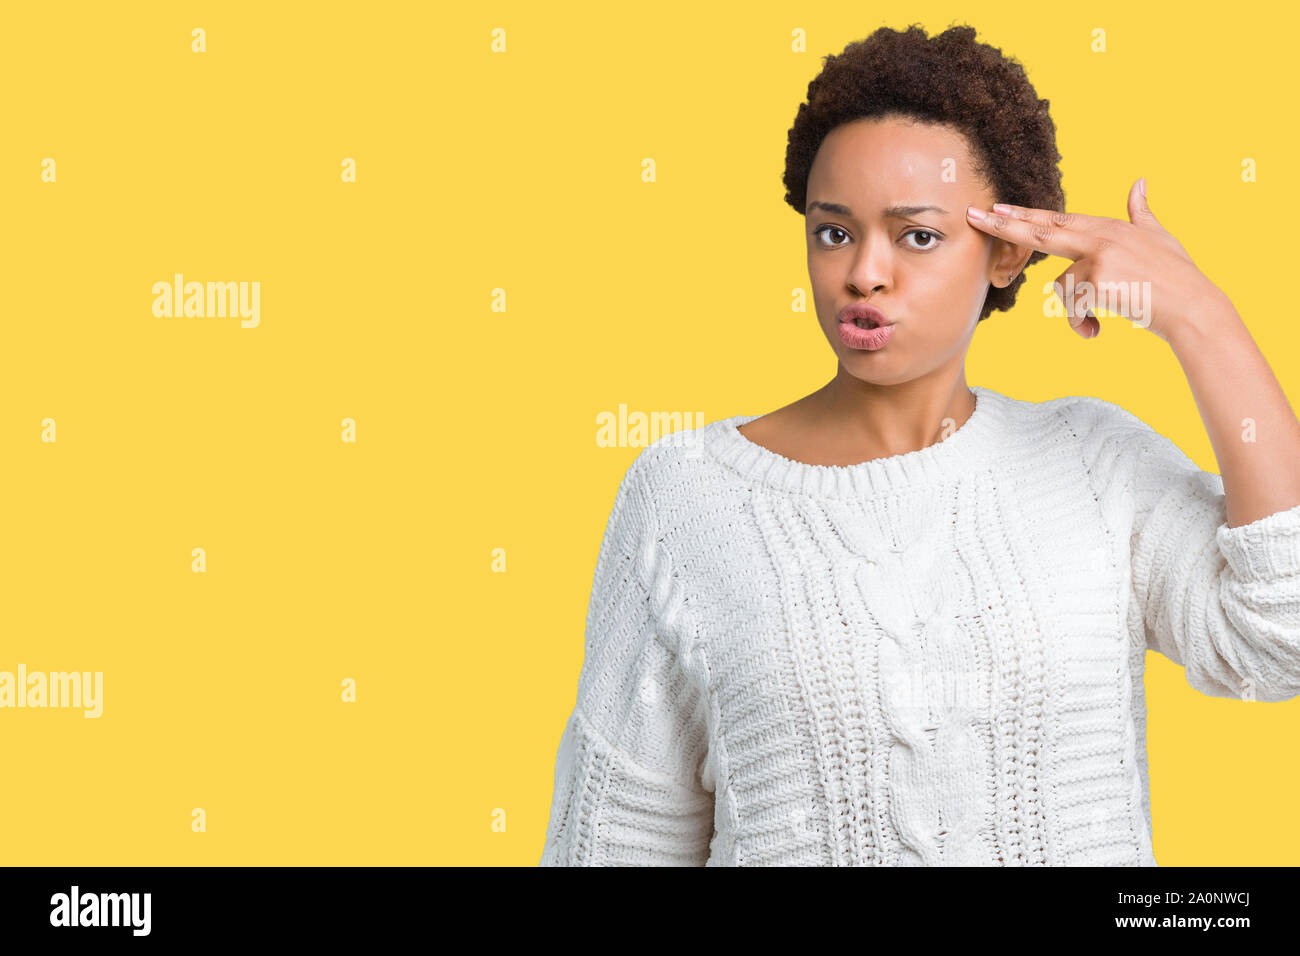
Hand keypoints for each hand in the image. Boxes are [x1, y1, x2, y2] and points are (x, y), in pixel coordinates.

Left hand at [966, 179, 1231, 344]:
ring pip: (1061, 288)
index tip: (997, 208)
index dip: (1025, 215)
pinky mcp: (1098, 280)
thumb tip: (1140, 181)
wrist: (1194, 307)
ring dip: (1075, 312)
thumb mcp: (1159, 237)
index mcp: (1109, 227)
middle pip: (1042, 231)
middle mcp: (1101, 237)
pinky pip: (1072, 308)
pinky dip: (1081, 324)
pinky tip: (1099, 330)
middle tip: (974, 216)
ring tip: (1098, 322)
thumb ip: (1141, 212)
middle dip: (1004, 225)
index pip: (1057, 220)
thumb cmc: (1176, 277)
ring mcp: (1099, 257)